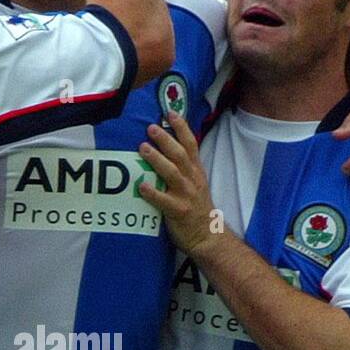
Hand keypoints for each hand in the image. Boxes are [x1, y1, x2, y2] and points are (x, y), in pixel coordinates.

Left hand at [137, 113, 222, 260]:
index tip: (170, 113)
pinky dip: (152, 192)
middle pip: (180, 155)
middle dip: (166, 140)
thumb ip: (183, 166)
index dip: (181, 128)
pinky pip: (163, 201)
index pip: (191, 144)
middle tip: (151, 128)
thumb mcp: (195, 182)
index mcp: (196, 171)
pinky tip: (141, 186)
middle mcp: (192, 180)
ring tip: (143, 148)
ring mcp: (186, 195)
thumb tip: (165, 147)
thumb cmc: (196, 208)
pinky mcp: (178, 211)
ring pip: (172, 173)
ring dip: (157, 160)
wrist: (207, 235)